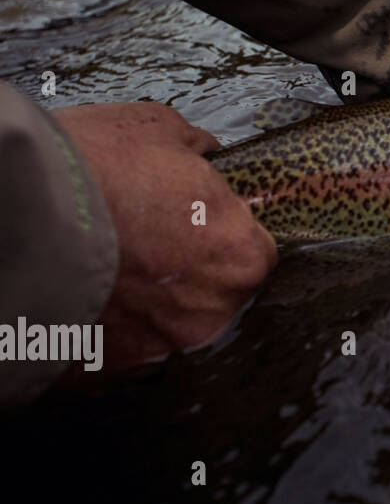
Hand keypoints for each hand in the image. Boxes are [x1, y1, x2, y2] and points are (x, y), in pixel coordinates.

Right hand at [52, 102, 275, 368]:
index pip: (251, 251)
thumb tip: (203, 152)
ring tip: (104, 266)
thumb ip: (196, 151)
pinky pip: (112, 348)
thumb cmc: (90, 169)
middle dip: (183, 270)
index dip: (220, 231)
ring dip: (141, 303)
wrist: (10, 213)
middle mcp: (209, 313)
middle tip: (141, 240)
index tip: (191, 219)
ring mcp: (156, 350)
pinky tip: (78, 292)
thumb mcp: (158, 131)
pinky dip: (100, 326)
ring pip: (160, 325)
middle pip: (211, 294)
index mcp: (240, 256)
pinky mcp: (103, 372)